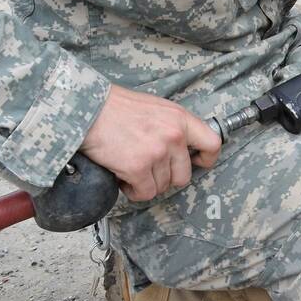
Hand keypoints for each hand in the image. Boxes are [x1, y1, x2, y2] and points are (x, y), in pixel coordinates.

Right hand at [79, 85, 221, 201]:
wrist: (88, 109)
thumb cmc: (116, 107)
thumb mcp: (156, 108)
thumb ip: (172, 125)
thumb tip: (182, 145)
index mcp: (180, 118)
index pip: (212, 144)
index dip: (206, 159)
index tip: (197, 163)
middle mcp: (174, 135)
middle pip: (184, 176)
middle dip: (166, 178)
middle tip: (149, 169)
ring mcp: (157, 152)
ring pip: (162, 186)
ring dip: (146, 182)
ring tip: (131, 167)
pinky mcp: (138, 167)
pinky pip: (144, 193)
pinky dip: (132, 189)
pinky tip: (123, 176)